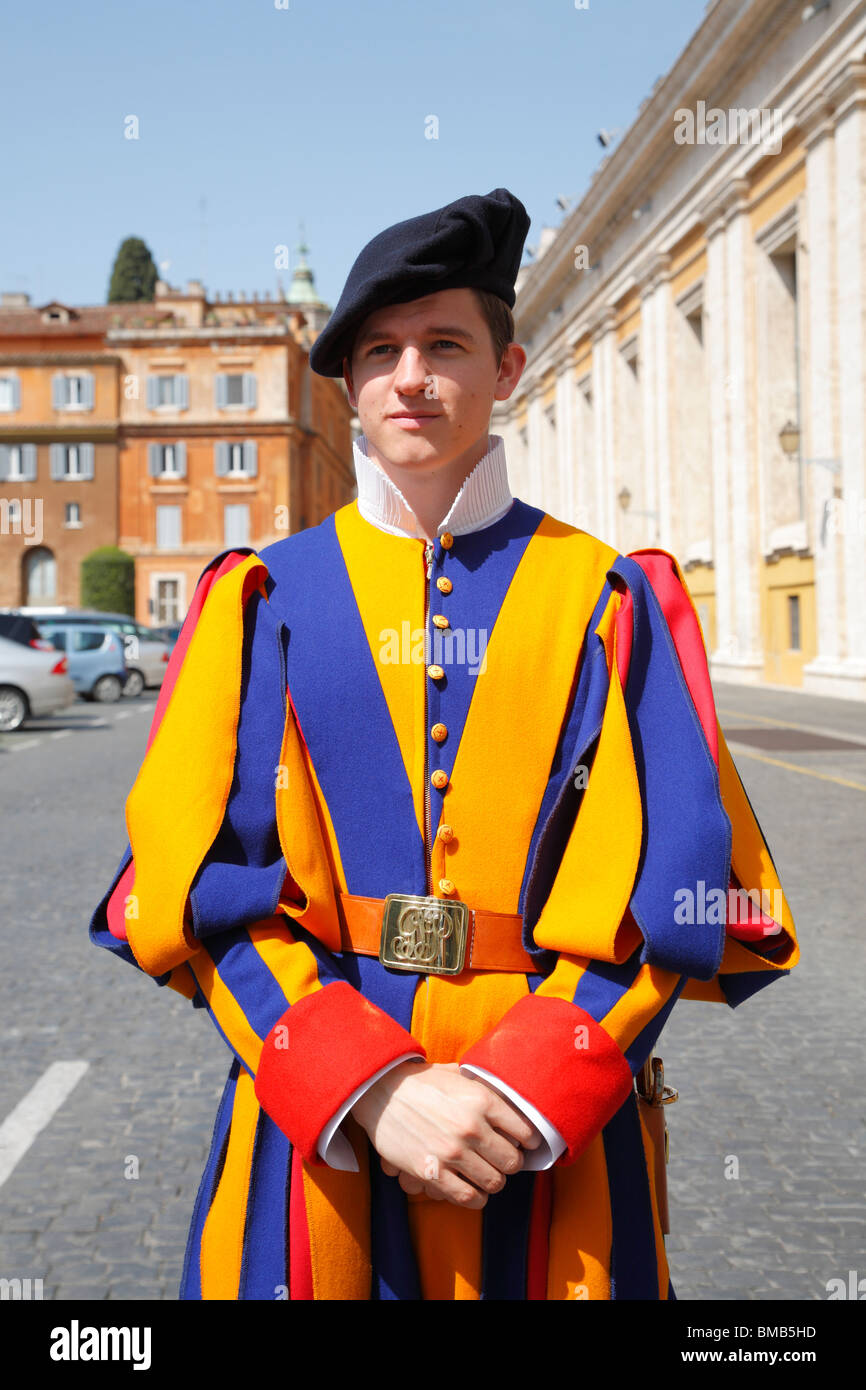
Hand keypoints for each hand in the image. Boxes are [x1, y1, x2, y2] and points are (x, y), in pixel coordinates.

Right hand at [350, 1060, 541, 1208]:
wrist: (379, 1091)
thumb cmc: (421, 1081)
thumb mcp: (458, 1074)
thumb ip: (484, 1087)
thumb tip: (510, 1097)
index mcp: (482, 1099)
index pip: (526, 1131)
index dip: (528, 1141)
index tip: (524, 1144)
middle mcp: (471, 1127)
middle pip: (512, 1161)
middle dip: (510, 1163)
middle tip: (503, 1161)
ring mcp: (452, 1152)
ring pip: (494, 1182)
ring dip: (494, 1182)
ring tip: (488, 1176)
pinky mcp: (432, 1172)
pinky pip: (468, 1197)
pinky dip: (476, 1198)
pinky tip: (473, 1191)